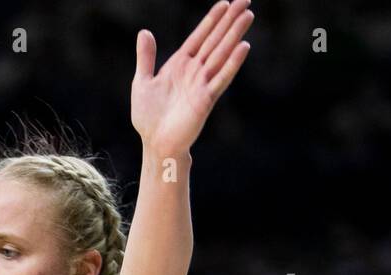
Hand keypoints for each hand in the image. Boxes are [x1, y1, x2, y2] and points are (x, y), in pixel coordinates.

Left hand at [131, 0, 253, 154]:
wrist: (154, 143)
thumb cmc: (148, 116)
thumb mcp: (142, 82)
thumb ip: (146, 57)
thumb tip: (144, 32)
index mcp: (180, 64)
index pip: (200, 36)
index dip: (212, 20)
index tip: (226, 2)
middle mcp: (195, 71)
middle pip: (215, 40)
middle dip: (229, 20)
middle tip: (246, 0)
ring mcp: (202, 84)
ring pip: (221, 54)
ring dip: (234, 35)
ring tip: (248, 15)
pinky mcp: (206, 99)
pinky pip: (221, 78)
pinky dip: (232, 63)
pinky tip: (243, 46)